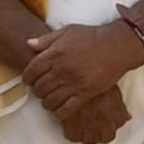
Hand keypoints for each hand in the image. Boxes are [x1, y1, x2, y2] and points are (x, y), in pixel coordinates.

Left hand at [24, 19, 141, 127]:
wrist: (116, 47)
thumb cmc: (91, 37)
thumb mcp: (68, 31)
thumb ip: (47, 39)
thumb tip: (29, 44)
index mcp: (55, 53)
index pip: (32, 71)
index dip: (27, 77)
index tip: (29, 79)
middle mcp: (62, 70)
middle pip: (39, 87)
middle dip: (36, 90)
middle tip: (39, 89)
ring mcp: (73, 84)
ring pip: (49, 100)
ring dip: (45, 101)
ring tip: (48, 98)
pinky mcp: (84, 94)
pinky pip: (65, 109)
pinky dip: (58, 112)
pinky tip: (58, 108)